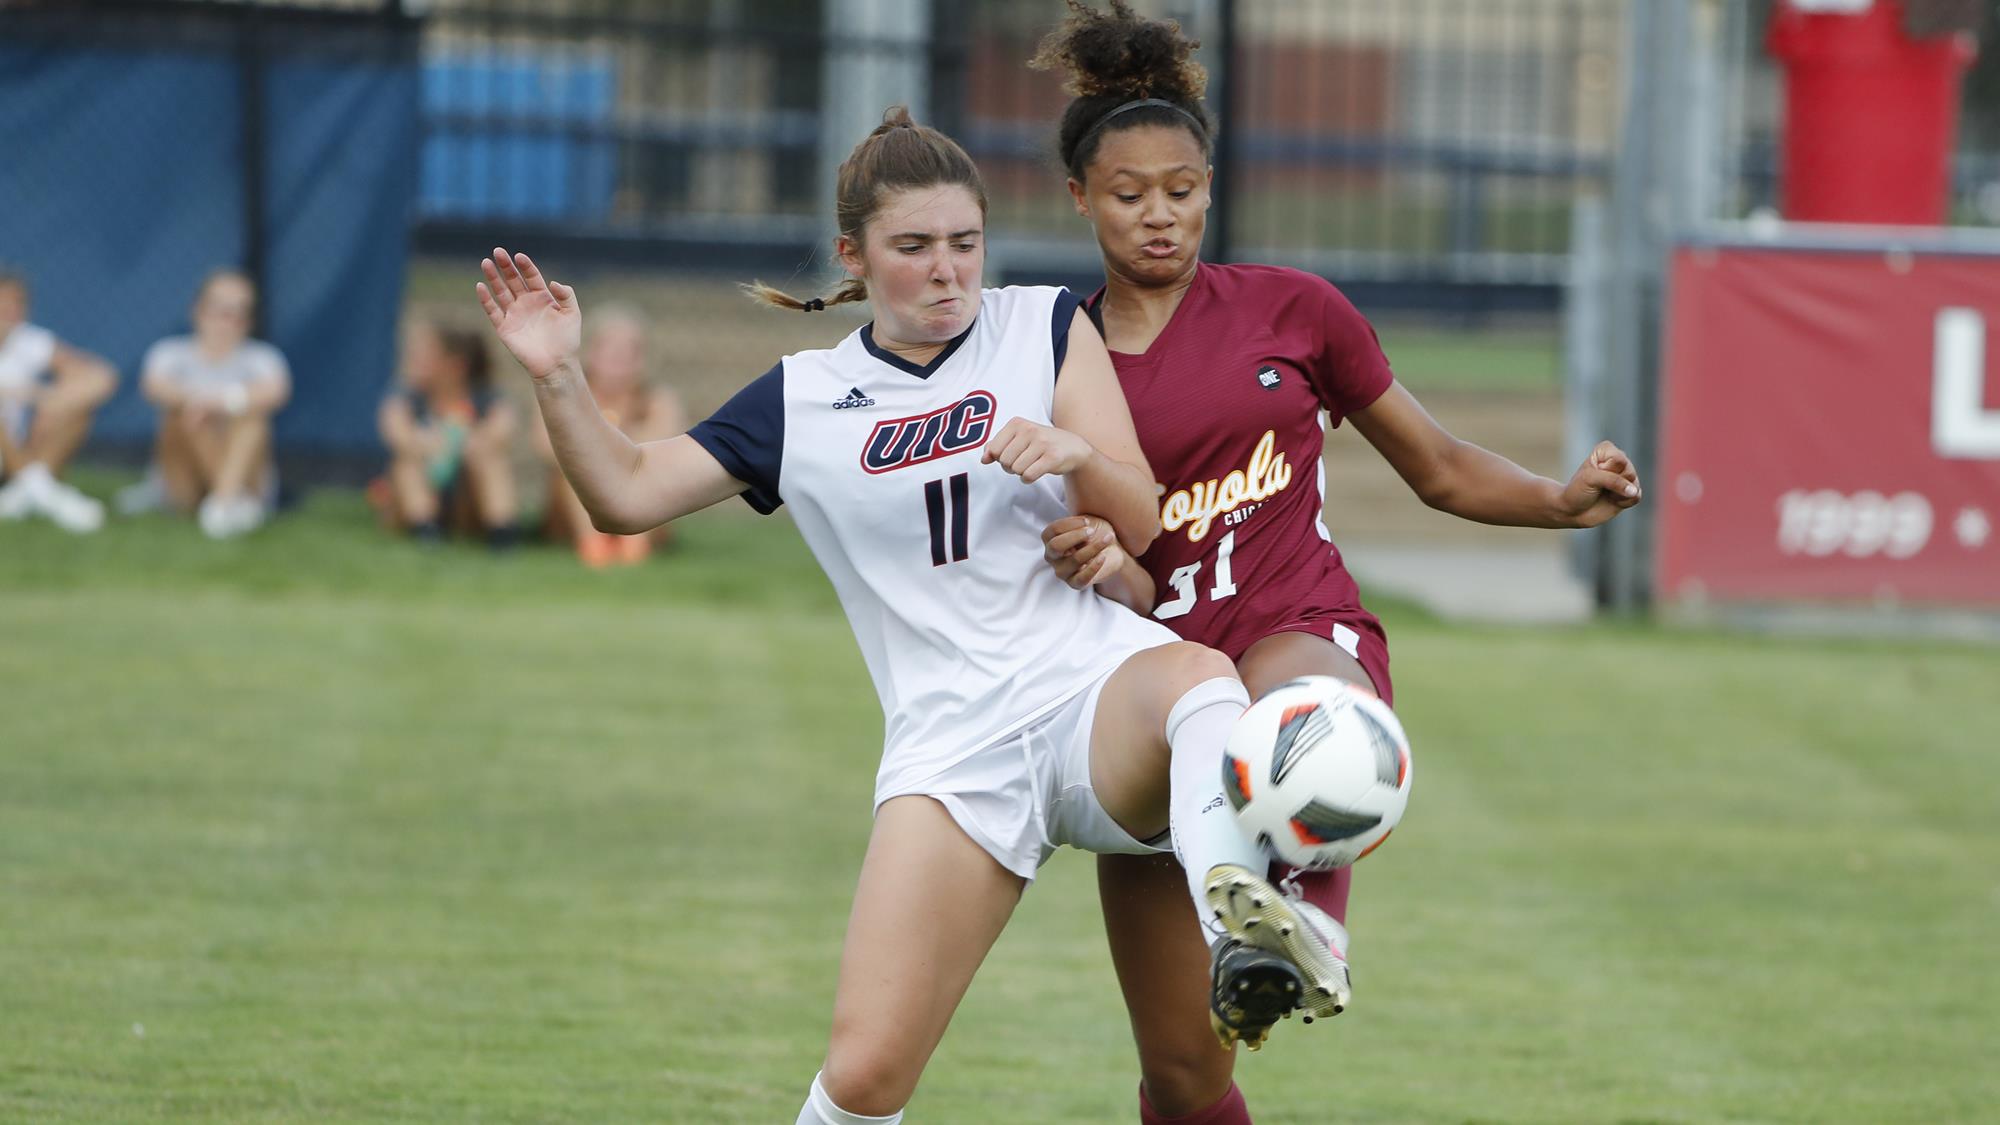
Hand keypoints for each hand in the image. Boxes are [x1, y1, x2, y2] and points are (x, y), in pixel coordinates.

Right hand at [477, 248, 581, 381]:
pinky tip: (481, 286)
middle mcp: (526, 303)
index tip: (519, 257)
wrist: (556, 364)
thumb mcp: (572, 314)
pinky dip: (486, 299)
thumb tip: (552, 282)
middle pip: (513, 280)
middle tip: (498, 251)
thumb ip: (566, 295)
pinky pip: (492, 311)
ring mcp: (514, 314)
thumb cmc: (567, 340)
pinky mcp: (504, 327)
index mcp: (542, 298)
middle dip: (506, 266)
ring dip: (493, 277)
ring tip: (486, 262)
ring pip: (500, 291)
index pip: (531, 276)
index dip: (525, 266)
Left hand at [981, 419, 1095, 483]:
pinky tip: (1035, 472)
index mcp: (1017, 423)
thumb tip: (984, 459)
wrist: (1072, 447)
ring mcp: (1042, 443)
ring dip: (1021, 473)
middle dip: (1010, 467)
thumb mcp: (1017, 439)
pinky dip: (1028, 479)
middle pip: (1004, 461)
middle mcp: (1029, 430)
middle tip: (1023, 462)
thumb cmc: (1039, 443)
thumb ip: (996, 446)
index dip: (999, 458)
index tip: (1011, 455)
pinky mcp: (1052, 457)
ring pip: (1016, 469)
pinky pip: (1028, 476)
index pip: (994, 450)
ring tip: (1031, 465)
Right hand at [1042, 514, 1128, 588]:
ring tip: (1107, 538)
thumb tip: (1082, 532)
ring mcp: (1062, 571)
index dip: (1071, 523)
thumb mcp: (1088, 522)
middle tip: (1092, 532)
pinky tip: (1103, 556)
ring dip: (1094, 547)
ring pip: (1075, 559)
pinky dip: (1094, 566)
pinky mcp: (1075, 583)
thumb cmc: (1096, 534)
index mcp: (1050, 539)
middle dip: (1076, 536)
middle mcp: (1052, 556)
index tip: (1087, 521)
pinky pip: (1082, 577)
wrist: (1112, 551)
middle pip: (1056, 546)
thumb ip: (1080, 524)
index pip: (1053, 530)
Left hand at [1559, 440, 1641, 527]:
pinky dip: (1623, 502)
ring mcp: (1625, 476)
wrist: (1573, 511)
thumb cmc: (1578, 490)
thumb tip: (1634, 491)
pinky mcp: (1630, 491)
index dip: (1605, 470)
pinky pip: (1636, 496)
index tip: (1592, 473)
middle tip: (1598, 486)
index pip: (1619, 459)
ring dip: (1618, 494)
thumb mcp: (1590, 479)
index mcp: (1607, 450)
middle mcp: (1619, 461)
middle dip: (1613, 483)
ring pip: (1634, 485)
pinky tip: (1612, 500)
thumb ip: (1613, 480)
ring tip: (1605, 493)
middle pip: (1629, 472)